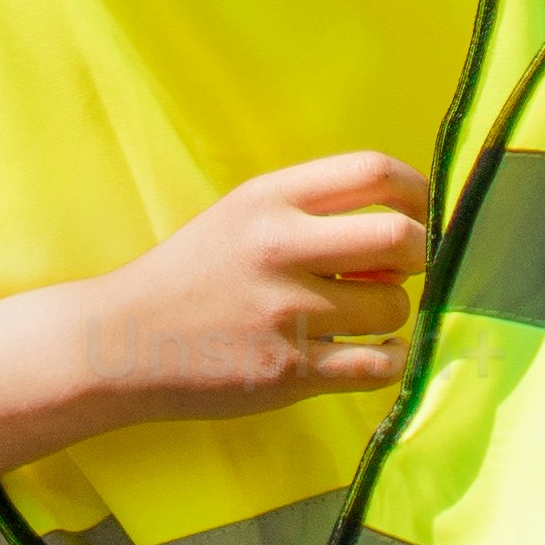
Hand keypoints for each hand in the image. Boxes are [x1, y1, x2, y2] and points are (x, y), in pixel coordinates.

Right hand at [75, 149, 424, 410]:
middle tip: (400, 270)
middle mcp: (280, 248)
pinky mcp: (288, 372)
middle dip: (419, 254)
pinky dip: (392, 359)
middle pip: (401, 237)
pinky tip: (374, 353)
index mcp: (269, 199)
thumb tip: (406, 231)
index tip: (423, 213)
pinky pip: (380, 365)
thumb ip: (316, 213)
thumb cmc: (193, 276)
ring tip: (357, 318)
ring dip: (391, 314)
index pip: (374, 171)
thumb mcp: (242, 217)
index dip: (419, 192)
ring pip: (393, 307)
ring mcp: (285, 314)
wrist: (122, 342)